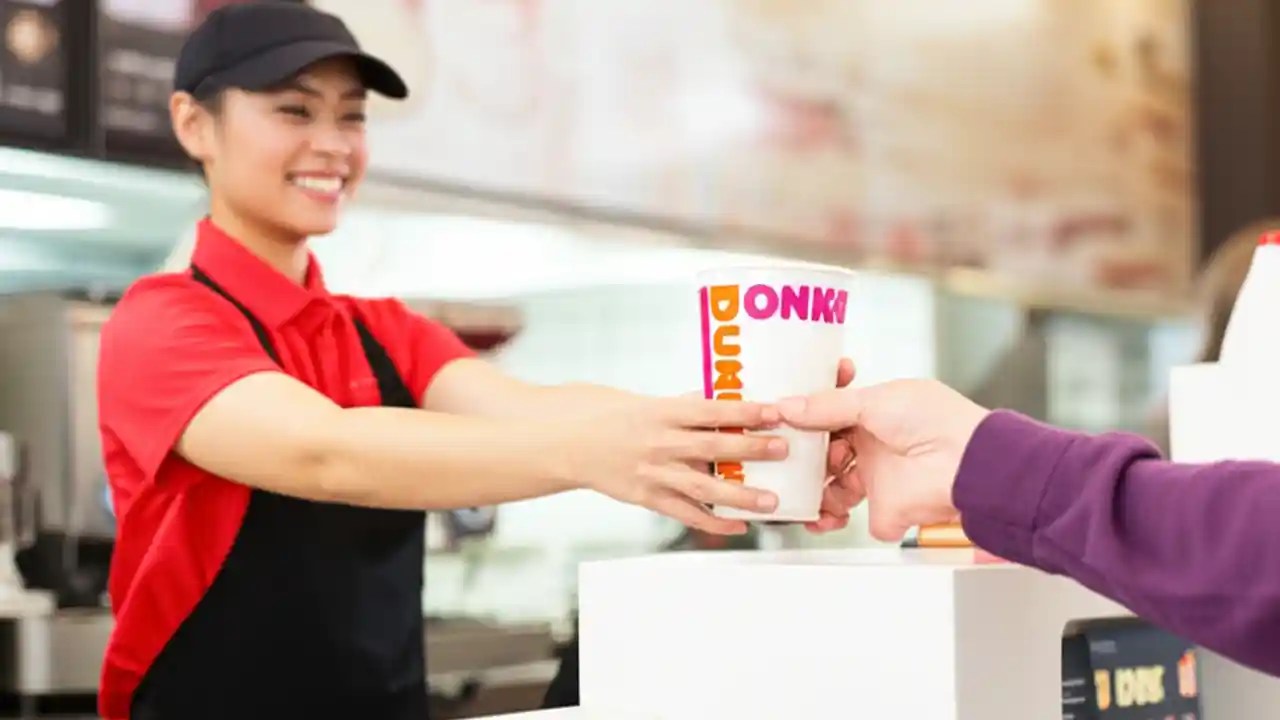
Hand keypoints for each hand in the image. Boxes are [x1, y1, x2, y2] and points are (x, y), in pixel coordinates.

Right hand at [557, 395, 787, 534]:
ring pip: (703, 489)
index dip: (745, 412)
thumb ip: (679, 405)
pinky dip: (713, 523)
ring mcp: (652, 474)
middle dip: (751, 450)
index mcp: (659, 412)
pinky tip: (739, 526)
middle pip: (712, 449)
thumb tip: (712, 400)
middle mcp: (658, 444)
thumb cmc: (600, 413)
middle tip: (784, 450)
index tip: (775, 411)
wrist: (561, 441)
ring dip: (740, 496)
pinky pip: (685, 514)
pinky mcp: (646, 497)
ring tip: (771, 501)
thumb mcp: (641, 400)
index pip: (711, 411)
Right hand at [780, 379, 989, 540]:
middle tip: (786, 458)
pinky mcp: (886, 510)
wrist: (967, 463)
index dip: (807, 420)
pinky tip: (818, 517)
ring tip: (801, 491)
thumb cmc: (936, 422)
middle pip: (826, 456)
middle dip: (804, 459)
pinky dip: (828, 521)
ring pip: (833, 490)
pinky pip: (848, 520)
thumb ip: (827, 406)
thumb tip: (787, 406)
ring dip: (813, 491)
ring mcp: (879, 480)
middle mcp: (874, 449)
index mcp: (874, 416)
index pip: (830, 418)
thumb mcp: (873, 402)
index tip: (783, 420)